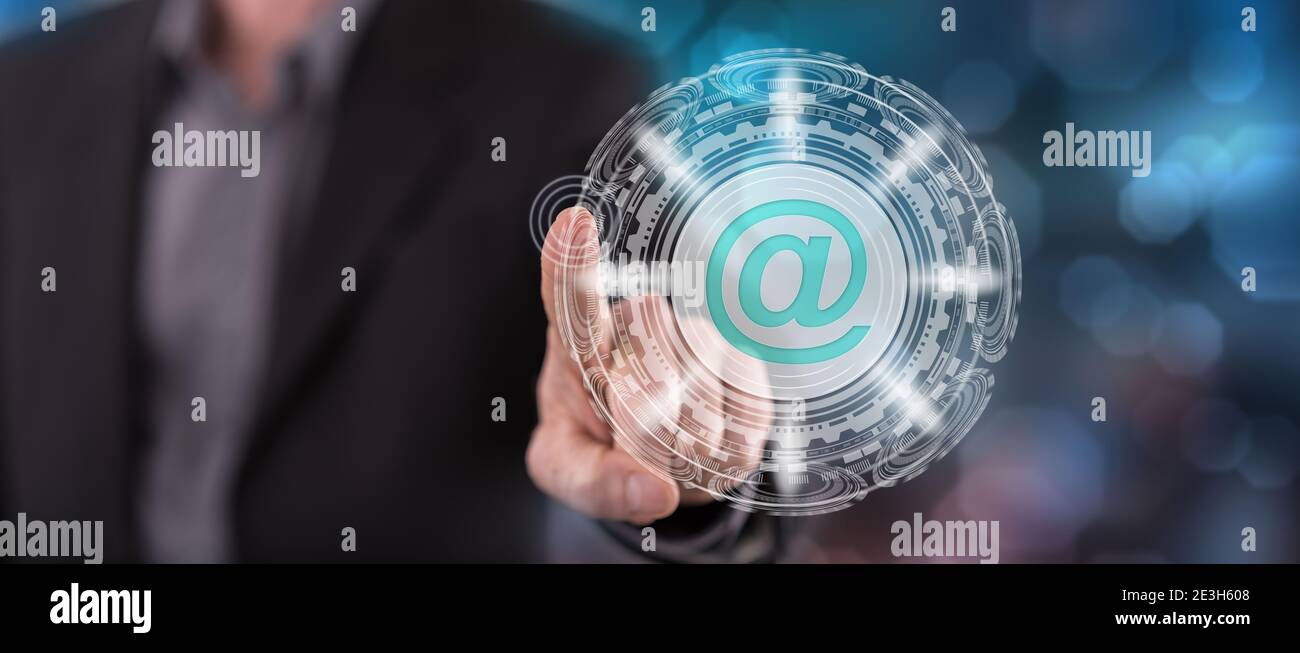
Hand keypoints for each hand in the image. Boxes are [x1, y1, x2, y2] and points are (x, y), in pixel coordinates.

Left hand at [527, 208, 768, 524]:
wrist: (650, 444)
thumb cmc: (592, 444)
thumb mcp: (571, 473)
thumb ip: (598, 486)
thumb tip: (655, 494)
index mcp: (582, 347)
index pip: (573, 301)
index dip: (574, 265)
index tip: (575, 224)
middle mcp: (639, 327)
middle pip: (656, 383)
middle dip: (651, 441)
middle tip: (639, 456)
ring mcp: (696, 339)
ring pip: (705, 405)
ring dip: (691, 449)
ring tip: (669, 450)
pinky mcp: (742, 361)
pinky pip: (746, 416)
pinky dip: (729, 449)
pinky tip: (705, 441)